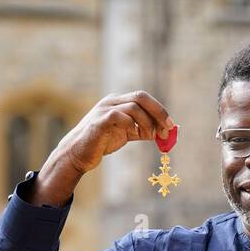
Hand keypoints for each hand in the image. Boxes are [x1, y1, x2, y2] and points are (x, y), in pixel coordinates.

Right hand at [29, 91, 173, 205]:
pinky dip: (131, 125)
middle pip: (141, 97)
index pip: (144, 98)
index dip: (159, 111)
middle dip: (158, 112)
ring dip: (147, 123)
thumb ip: (142, 131)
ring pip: (133, 107)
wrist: (78, 153)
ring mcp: (105, 109)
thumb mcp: (126, 134)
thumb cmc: (102, 143)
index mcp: (119, 101)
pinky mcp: (99, 121)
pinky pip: (119, 116)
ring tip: (150, 137)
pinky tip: (134, 135)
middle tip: (168, 129)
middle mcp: (112, 101)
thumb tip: (163, 133)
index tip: (171, 126)